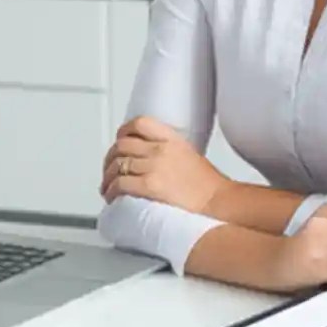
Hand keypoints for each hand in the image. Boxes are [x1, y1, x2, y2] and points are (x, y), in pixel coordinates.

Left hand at [100, 116, 229, 214]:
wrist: (218, 202)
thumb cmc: (208, 185)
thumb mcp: (189, 154)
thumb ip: (168, 150)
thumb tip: (149, 157)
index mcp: (172, 138)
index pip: (140, 124)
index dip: (123, 132)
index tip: (119, 142)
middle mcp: (161, 149)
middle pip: (122, 145)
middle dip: (110, 159)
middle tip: (109, 170)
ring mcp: (155, 166)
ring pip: (117, 165)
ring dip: (107, 177)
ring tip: (107, 188)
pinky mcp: (150, 185)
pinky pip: (120, 183)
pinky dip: (111, 190)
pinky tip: (111, 197)